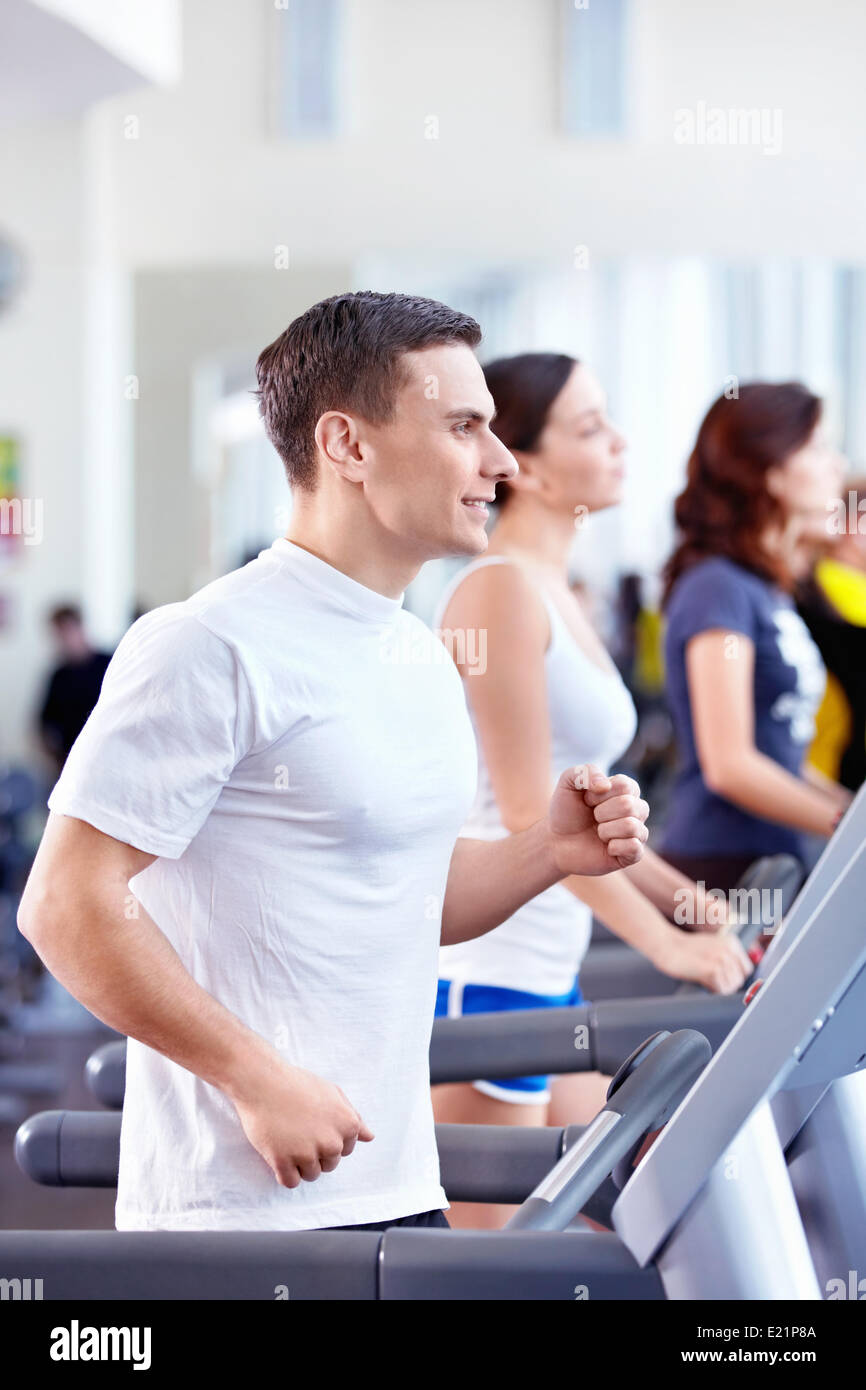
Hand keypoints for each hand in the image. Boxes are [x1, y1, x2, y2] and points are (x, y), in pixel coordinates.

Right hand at [231, 1056, 373, 1187]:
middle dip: (316, 1152)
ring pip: (311, 1175)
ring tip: (288, 1139)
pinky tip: (279, 1153)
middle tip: (299, 1130)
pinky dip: (284, 1173)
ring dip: (300, 1163)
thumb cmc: (298, 1084)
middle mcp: (332, 1143)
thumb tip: (369, 1137)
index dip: (329, 1138)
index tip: (314, 1125)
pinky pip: (290, 1182)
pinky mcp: (283, 1162)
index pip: (345, 1150)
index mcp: (348, 1126)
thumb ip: (354, 1117)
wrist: (263, 1081)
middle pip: (329, 1165)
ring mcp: (307, 1154)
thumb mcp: (333, 1093)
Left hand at [547, 765, 648, 876]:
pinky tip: (606, 848)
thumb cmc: (566, 811)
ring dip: (605, 830)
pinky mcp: (632, 855)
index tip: (587, 800)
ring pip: (632, 827)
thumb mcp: (568, 782)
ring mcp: (636, 833)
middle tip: (592, 818)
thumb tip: (605, 785)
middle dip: (601, 812)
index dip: (599, 794)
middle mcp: (636, 810)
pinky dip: (614, 847)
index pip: (625, 786)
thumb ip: (585, 772)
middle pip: (629, 806)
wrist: (556, 841)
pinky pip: (635, 848)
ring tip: (598, 832)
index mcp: (626, 790)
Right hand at [655, 929, 751, 993]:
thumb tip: (737, 978)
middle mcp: (729, 949)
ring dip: (720, 988)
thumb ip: (726, 957)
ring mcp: (721, 959)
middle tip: (710, 980)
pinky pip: (722, 990)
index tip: (723, 978)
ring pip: (732, 986)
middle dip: (727, 983)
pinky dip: (713, 990)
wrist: (667, 946)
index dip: (734, 976)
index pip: (746, 969)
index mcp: (731, 942)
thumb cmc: (686, 949)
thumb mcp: (711, 946)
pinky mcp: (713, 970)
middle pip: (740, 979)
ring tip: (705, 979)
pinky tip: (702, 981)